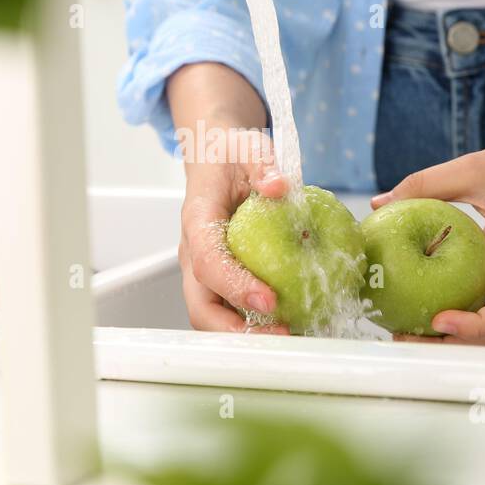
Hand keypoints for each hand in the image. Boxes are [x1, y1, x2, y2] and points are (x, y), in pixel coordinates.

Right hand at [178, 127, 290, 332]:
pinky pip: (229, 310)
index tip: (269, 300)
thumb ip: (263, 164)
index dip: (235, 286)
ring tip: (290, 336)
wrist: (217, 159)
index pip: (208, 262)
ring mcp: (203, 270)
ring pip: (212, 316)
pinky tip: (290, 325)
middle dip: (236, 331)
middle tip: (282, 336)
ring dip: (246, 334)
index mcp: (197, 221)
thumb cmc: (231, 156)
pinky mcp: (218, 279)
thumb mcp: (249, 148)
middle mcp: (194, 253)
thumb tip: (280, 187)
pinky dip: (254, 325)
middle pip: (200, 306)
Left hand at [370, 138, 484, 345]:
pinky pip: (482, 306)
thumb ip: (426, 184)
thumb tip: (378, 203)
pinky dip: (455, 316)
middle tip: (403, 337)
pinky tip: (418, 308)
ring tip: (404, 332)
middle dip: (451, 345)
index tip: (440, 320)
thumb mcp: (473, 168)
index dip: (476, 326)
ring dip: (450, 338)